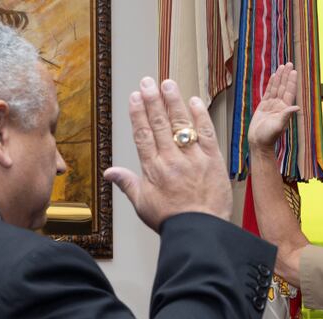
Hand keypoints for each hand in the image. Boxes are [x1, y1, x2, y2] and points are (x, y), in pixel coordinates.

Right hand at [104, 77, 231, 231]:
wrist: (200, 231)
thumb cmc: (172, 220)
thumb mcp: (143, 205)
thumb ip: (127, 184)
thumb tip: (109, 172)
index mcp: (153, 170)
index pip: (142, 135)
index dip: (138, 114)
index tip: (135, 97)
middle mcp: (171, 160)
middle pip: (159, 125)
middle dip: (152, 101)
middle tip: (147, 82)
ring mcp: (193, 158)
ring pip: (181, 124)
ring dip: (173, 102)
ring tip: (167, 84)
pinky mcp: (213, 160)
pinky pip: (206, 133)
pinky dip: (200, 116)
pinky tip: (194, 101)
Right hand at [247, 63, 299, 152]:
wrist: (258, 142)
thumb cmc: (268, 136)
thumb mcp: (278, 125)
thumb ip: (286, 115)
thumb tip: (297, 107)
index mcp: (284, 109)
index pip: (289, 92)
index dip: (292, 81)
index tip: (294, 71)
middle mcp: (279, 105)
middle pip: (284, 87)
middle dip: (287, 75)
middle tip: (289, 64)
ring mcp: (271, 105)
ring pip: (276, 88)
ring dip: (280, 78)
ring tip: (282, 67)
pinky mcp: (263, 107)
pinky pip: (268, 93)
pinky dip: (271, 84)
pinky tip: (274, 77)